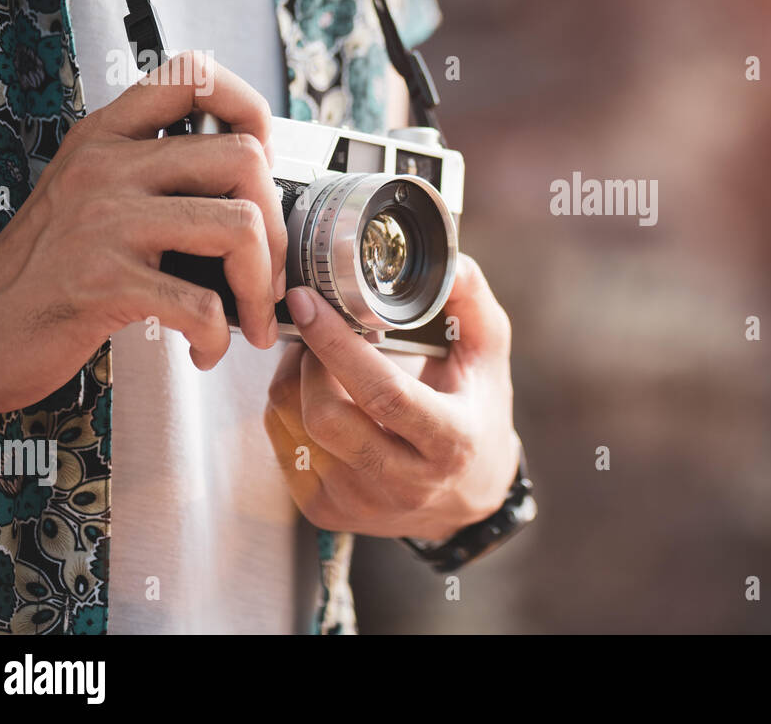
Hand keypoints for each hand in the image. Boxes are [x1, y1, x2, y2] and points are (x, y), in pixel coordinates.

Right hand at [0, 52, 286, 412]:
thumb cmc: (48, 268)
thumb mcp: (93, 195)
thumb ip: (157, 176)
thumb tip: (256, 189)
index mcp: (108, 137)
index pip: (192, 74)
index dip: (249, 107)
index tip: (263, 165)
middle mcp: (108, 166)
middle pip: (243, 159)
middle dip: (277, 228)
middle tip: (267, 275)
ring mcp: (105, 222)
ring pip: (240, 227)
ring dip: (258, 287)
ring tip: (246, 318)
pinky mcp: (103, 281)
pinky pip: (200, 303)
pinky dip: (217, 336)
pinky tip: (203, 349)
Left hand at [264, 254, 519, 540]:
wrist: (468, 499)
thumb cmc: (478, 411)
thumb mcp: (489, 354)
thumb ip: (469, 300)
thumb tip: (444, 258)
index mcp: (450, 442)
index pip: (384, 395)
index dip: (338, 347)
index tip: (310, 302)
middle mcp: (404, 482)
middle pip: (325, 415)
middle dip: (308, 358)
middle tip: (316, 323)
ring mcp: (359, 502)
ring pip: (293, 426)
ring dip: (292, 376)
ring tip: (315, 353)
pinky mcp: (326, 511)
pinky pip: (281, 446)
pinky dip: (287, 406)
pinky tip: (314, 390)